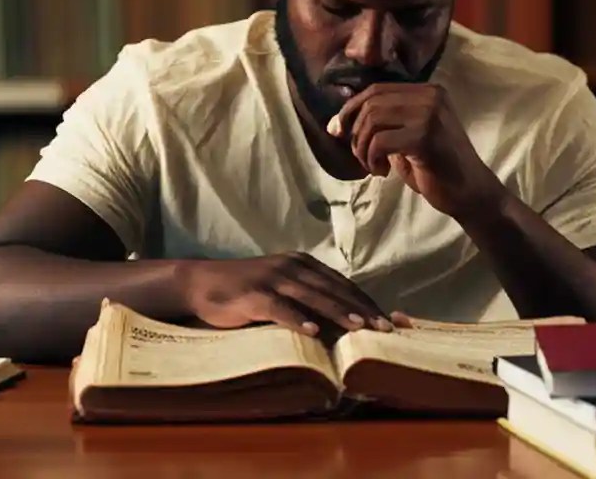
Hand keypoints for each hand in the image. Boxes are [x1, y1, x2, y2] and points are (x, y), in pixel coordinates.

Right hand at [178, 253, 393, 337]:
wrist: (201, 283)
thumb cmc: (246, 291)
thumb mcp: (282, 290)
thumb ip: (309, 300)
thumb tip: (344, 323)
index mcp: (304, 264)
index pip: (344, 284)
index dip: (369, 301)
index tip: (393, 319)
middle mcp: (292, 267)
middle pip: (335, 289)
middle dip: (363, 309)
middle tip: (387, 327)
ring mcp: (273, 279)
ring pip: (313, 297)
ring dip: (339, 312)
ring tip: (361, 327)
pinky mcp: (253, 295)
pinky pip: (279, 308)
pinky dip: (297, 319)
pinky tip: (312, 330)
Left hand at [328, 83, 503, 219]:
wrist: (470, 193)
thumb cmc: (437, 168)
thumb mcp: (408, 136)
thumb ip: (384, 122)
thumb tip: (339, 120)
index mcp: (428, 91)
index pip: (376, 90)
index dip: (351, 109)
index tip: (337, 131)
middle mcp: (431, 96)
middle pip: (372, 103)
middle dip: (355, 131)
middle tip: (360, 156)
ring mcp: (430, 114)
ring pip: (373, 120)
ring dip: (363, 147)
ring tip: (372, 166)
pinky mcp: (425, 136)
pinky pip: (380, 141)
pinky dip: (373, 158)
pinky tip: (383, 172)